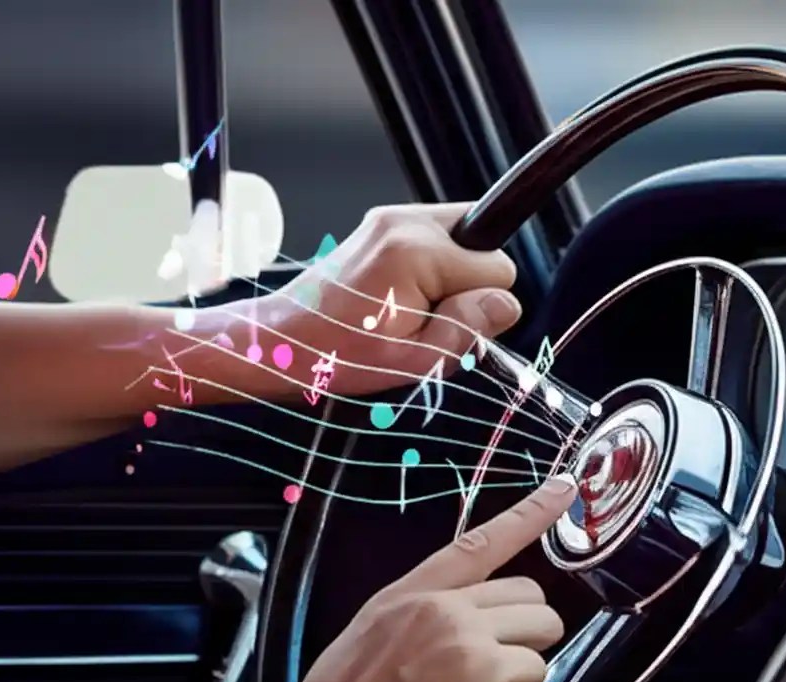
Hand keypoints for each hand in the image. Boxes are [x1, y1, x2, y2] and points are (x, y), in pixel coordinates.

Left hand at [250, 203, 520, 396]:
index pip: (500, 267)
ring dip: (449, 275)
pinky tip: (399, 294)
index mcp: (416, 251)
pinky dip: (430, 266)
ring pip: (462, 239)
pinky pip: (435, 239)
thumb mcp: (415, 360)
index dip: (481, 305)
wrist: (278, 341)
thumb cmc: (336, 356)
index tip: (442, 326)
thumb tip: (507, 303)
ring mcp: (390, 217)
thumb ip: (469, 327)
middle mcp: (404, 221)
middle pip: (485, 242)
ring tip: (407, 308)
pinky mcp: (381, 222)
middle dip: (468, 282)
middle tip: (424, 318)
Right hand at [269, 474, 577, 681]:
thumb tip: (480, 621)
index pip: (480, 542)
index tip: (564, 488)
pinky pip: (534, 673)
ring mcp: (462, 631)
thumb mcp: (378, 636)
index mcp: (410, 593)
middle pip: (529, 593)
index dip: (530, 512)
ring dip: (523, 666)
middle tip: (491, 672)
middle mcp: (439, 603)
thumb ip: (428, 616)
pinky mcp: (479, 665)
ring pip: (541, 630)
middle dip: (525, 632)